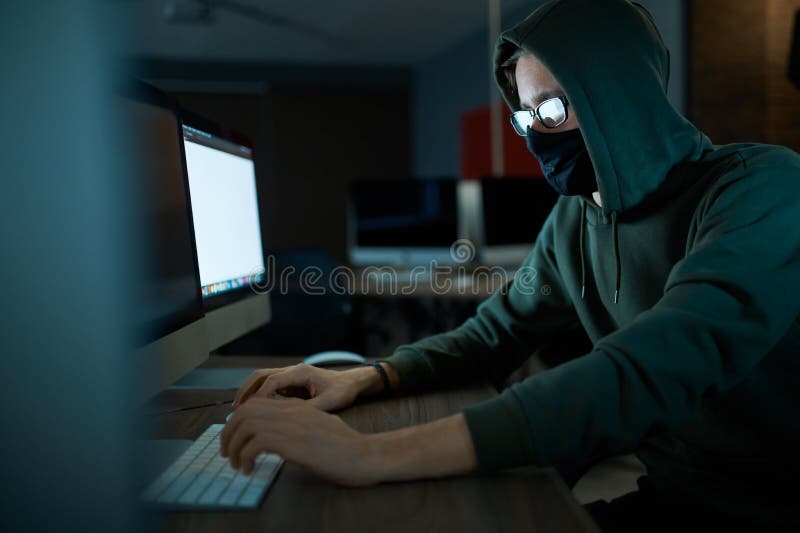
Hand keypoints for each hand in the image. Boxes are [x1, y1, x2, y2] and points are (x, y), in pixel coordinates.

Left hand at [220, 397, 376, 486]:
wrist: (363, 454)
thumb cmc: (345, 446)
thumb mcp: (320, 427)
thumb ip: (300, 424)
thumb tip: (281, 436)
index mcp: (297, 406)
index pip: (256, 403)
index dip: (238, 421)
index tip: (235, 439)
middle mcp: (291, 410)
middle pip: (245, 411)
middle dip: (229, 433)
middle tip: (228, 453)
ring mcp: (292, 424)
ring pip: (244, 425)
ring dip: (234, 446)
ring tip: (237, 464)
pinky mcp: (292, 442)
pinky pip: (254, 444)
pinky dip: (245, 458)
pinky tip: (249, 469)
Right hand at [233, 363, 382, 411]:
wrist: (352, 383)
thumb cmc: (343, 391)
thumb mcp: (331, 402)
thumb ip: (312, 408)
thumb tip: (293, 418)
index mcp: (301, 373)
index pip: (273, 381)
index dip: (260, 395)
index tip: (250, 411)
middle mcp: (293, 370)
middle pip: (261, 375)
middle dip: (246, 391)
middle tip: (235, 409)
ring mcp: (291, 375)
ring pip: (263, 379)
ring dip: (250, 392)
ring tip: (239, 410)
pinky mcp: (291, 382)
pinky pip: (270, 386)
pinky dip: (258, 395)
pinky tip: (253, 410)